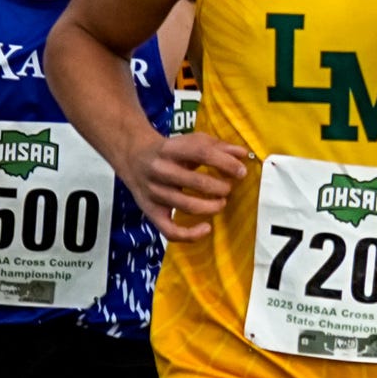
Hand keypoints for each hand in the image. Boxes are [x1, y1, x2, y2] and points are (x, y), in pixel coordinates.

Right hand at [126, 128, 251, 241]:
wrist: (133, 157)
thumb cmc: (170, 151)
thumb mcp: (191, 142)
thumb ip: (218, 147)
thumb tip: (243, 154)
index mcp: (171, 149)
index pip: (201, 153)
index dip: (225, 163)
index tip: (241, 171)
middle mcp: (159, 170)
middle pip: (196, 182)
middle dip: (220, 187)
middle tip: (228, 188)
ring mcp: (154, 193)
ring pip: (187, 206)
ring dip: (211, 207)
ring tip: (221, 202)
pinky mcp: (151, 212)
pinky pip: (170, 231)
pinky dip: (191, 235)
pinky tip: (206, 228)